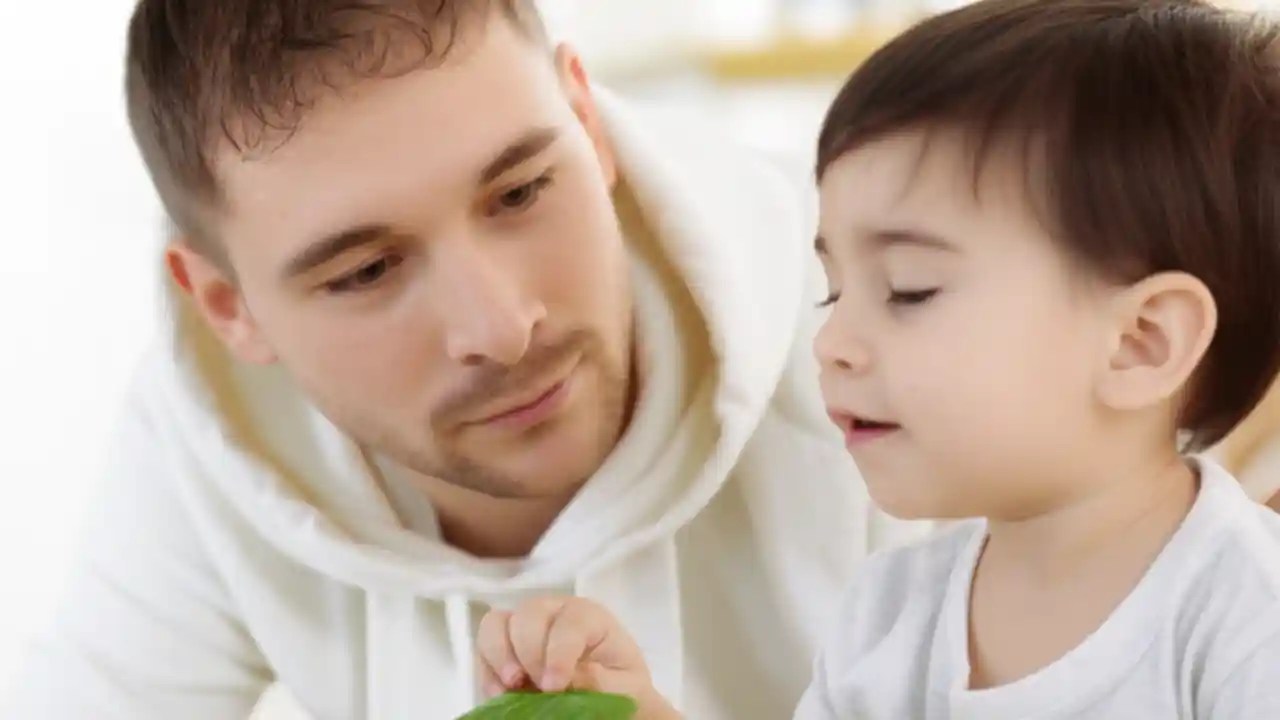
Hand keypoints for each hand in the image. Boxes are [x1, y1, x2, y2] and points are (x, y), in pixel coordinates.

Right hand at [475, 596, 679, 719]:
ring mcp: (525, 627)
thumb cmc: (621, 686)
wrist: (608, 697)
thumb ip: (601, 681)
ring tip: (513, 686)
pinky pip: (482, 649)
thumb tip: (569, 678)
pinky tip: (501, 695)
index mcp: (589, 616)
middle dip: (529, 653)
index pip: (569, 622)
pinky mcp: (504, 648)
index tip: (555, 686)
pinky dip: (487, 672)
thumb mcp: (624, 688)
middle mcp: (553, 613)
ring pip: (496, 624)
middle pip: (528, 615)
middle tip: (540, 688)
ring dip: (499, 656)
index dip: (559, 653)